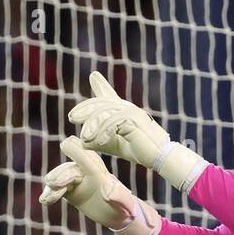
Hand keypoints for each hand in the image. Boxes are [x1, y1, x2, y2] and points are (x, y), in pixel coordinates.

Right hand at [40, 136, 160, 234]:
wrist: (118, 214)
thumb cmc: (124, 206)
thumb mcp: (125, 203)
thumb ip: (118, 196)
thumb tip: (107, 189)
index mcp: (98, 170)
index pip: (86, 155)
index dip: (76, 148)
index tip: (65, 144)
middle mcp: (84, 172)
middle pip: (69, 168)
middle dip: (62, 174)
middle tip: (53, 183)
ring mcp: (75, 180)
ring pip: (60, 178)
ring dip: (53, 185)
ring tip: (48, 196)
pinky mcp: (69, 190)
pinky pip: (56, 189)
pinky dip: (50, 193)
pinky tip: (44, 200)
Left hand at [68, 71, 206, 192]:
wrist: (160, 157)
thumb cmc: (140, 151)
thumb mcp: (115, 145)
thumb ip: (100, 141)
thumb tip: (82, 142)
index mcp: (125, 112)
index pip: (111, 95)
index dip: (101, 85)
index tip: (94, 77)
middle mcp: (128, 108)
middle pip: (102, 102)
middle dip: (85, 109)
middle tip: (73, 117)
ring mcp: (132, 113)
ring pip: (104, 112)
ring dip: (92, 125)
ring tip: (85, 138)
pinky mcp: (133, 121)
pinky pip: (112, 123)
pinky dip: (101, 133)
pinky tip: (95, 142)